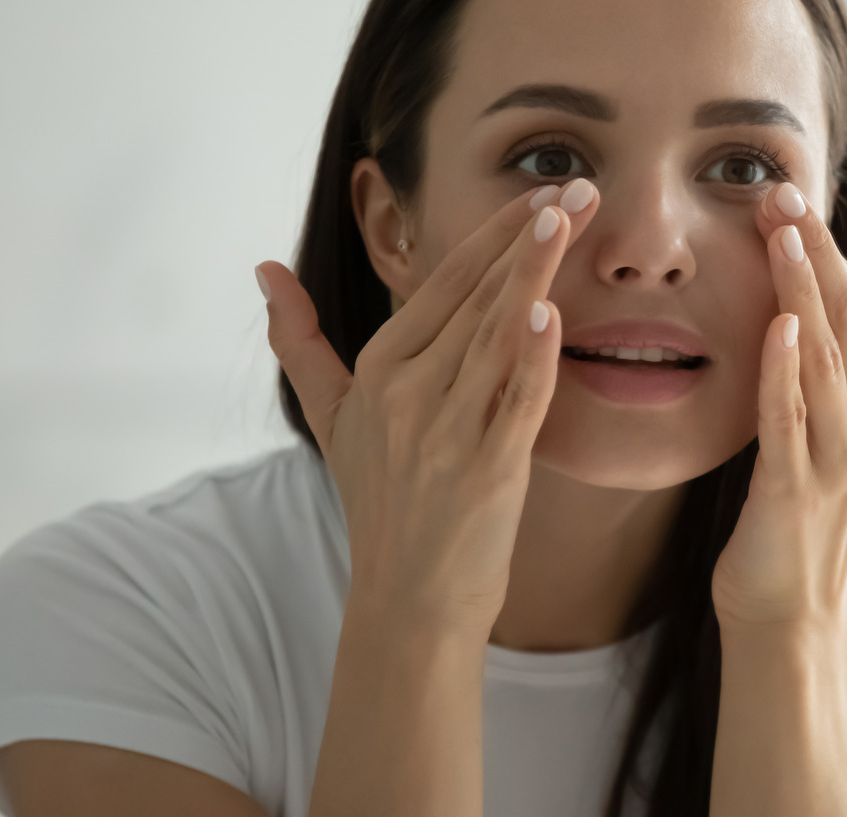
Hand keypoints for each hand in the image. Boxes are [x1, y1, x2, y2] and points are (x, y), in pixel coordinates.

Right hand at [259, 180, 600, 633]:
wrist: (409, 600)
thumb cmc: (381, 503)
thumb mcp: (331, 417)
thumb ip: (299, 341)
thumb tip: (264, 271)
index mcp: (380, 368)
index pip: (444, 284)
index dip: (495, 235)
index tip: (542, 191)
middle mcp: (408, 392)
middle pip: (476, 298)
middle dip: (530, 237)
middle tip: (581, 186)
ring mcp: (445, 432)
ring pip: (495, 337)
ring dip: (534, 275)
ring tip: (569, 219)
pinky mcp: (486, 472)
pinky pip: (513, 404)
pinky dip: (531, 360)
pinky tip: (548, 314)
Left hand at [710, 182, 846, 630]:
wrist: (791, 614)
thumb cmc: (813, 516)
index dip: (828, 248)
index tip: (791, 192)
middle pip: (846, 323)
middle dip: (815, 254)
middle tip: (778, 193)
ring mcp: (836, 460)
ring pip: (823, 361)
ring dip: (801, 295)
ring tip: (780, 236)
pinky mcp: (795, 493)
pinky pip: (790, 421)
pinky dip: (785, 372)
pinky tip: (777, 327)